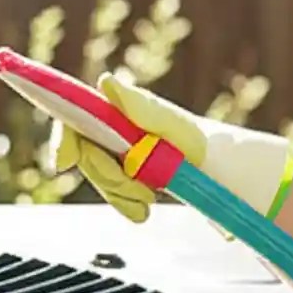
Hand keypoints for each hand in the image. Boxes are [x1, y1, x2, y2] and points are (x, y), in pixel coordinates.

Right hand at [50, 73, 292, 222]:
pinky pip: (116, 190)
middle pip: (86, 152)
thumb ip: (142, 108)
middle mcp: (123, 126)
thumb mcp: (175, 129)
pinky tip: (143, 209)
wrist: (229, 176)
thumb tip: (106, 83)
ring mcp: (128, 149)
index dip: (65, 138)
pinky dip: (126, 204)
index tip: (64, 163)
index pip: (78, 116)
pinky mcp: (137, 170)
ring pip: (101, 175)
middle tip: (137, 192)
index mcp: (126, 110)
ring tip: (147, 201)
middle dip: (106, 177)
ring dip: (118, 193)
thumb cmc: (206, 147)